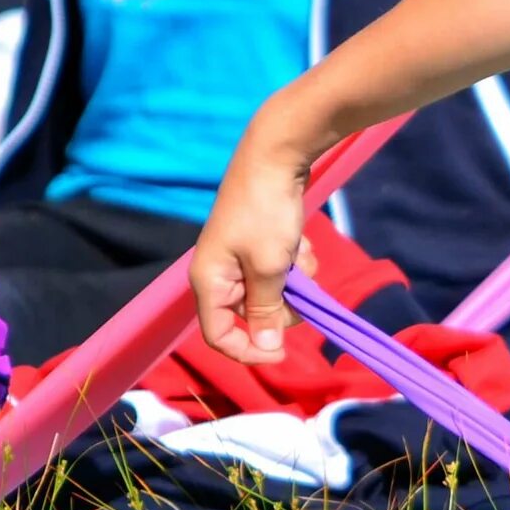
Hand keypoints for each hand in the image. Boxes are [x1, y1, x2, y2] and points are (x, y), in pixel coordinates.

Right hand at [192, 134, 319, 360]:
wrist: (276, 156)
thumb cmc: (266, 213)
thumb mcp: (269, 266)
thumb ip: (266, 310)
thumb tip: (266, 349)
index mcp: (209, 282)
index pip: (219, 336)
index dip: (250, 351)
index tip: (284, 352)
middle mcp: (219, 273)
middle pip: (252, 315)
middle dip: (283, 304)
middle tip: (300, 285)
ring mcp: (240, 258)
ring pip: (273, 291)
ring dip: (294, 279)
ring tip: (300, 253)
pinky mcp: (259, 244)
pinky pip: (281, 269)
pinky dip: (295, 260)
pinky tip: (301, 240)